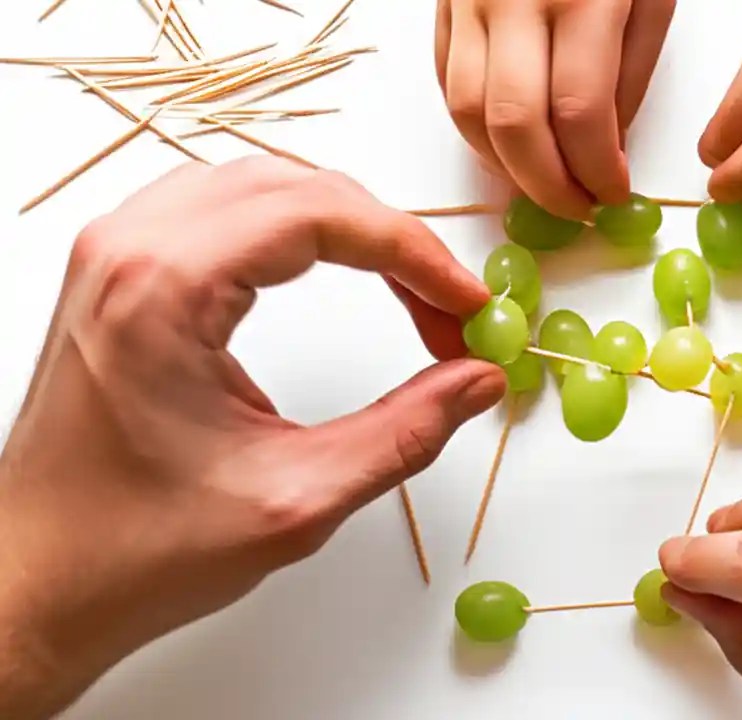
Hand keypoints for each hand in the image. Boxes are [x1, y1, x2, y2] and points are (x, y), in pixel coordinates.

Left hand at [0, 157, 505, 718]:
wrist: (36, 581)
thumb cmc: (136, 549)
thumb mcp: (296, 499)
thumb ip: (404, 432)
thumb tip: (479, 380)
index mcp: (163, 289)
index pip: (321, 216)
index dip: (415, 253)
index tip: (468, 303)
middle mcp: (129, 250)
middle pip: (297, 187)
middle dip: (391, 241)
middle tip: (448, 311)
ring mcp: (113, 254)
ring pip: (261, 185)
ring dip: (345, 228)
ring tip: (406, 294)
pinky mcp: (116, 274)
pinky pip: (222, 208)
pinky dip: (294, 230)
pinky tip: (330, 269)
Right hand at [435, 0, 676, 219]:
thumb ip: (630, 72)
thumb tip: (608, 150)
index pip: (578, 113)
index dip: (595, 171)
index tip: (614, 195)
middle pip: (513, 124)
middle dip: (547, 185)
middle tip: (576, 207)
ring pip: (466, 111)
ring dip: (504, 165)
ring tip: (543, 183)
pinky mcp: (443, 2)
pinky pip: (446, 81)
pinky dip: (474, 127)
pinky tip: (508, 144)